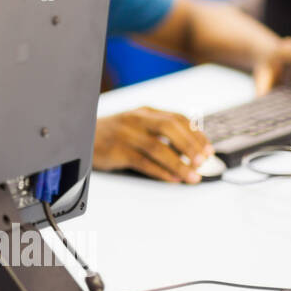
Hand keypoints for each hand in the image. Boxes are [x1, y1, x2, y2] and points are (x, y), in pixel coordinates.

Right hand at [93, 107, 212, 183]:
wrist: (82, 136)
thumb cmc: (114, 134)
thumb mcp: (137, 125)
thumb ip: (159, 132)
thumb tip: (189, 150)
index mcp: (145, 112)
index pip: (177, 118)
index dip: (196, 134)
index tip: (209, 149)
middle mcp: (136, 119)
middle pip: (169, 128)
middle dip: (190, 146)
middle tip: (203, 161)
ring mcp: (125, 134)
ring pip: (157, 148)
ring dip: (179, 163)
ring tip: (193, 176)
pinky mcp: (116, 151)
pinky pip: (143, 162)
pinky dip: (160, 171)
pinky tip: (173, 178)